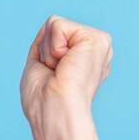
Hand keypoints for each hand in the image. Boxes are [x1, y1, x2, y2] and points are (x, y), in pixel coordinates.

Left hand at [20, 15, 112, 129]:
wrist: (54, 116)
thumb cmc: (44, 104)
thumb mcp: (39, 68)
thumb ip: (46, 44)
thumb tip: (52, 23)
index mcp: (84, 60)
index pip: (52, 38)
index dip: (42, 58)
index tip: (53, 80)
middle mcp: (95, 52)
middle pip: (52, 29)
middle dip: (44, 53)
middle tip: (56, 77)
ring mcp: (99, 45)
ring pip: (54, 25)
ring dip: (48, 52)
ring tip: (61, 72)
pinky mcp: (98, 39)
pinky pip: (57, 25)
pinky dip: (52, 48)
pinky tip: (65, 66)